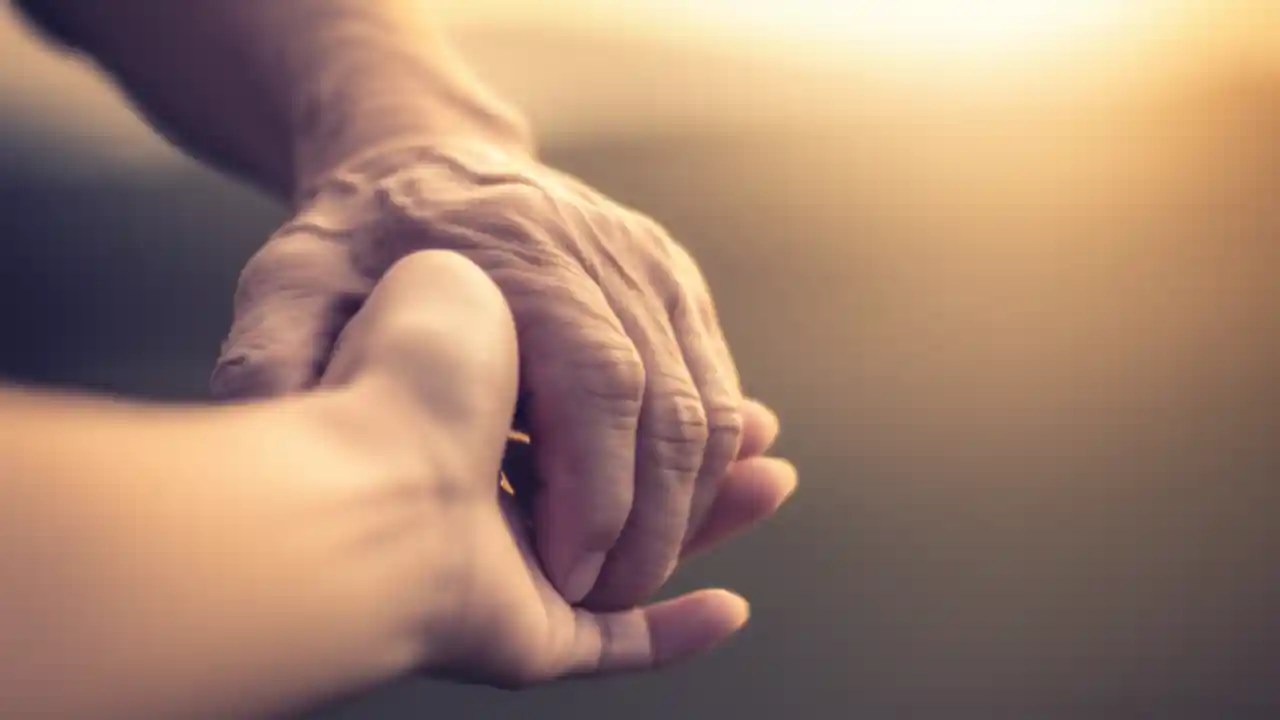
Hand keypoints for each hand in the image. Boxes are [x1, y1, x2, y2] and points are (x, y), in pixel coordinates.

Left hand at [213, 139, 783, 608]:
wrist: (424, 162)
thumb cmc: (354, 243)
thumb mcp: (288, 289)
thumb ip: (275, 362)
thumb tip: (271, 452)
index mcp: (525, 259)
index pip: (601, 383)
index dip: (598, 492)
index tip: (567, 579)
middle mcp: (609, 258)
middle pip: (672, 409)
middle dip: (656, 523)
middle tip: (613, 597)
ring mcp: (654, 270)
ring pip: (710, 408)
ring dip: (695, 504)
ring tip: (641, 573)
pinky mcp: (678, 288)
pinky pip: (719, 391)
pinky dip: (711, 465)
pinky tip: (677, 515)